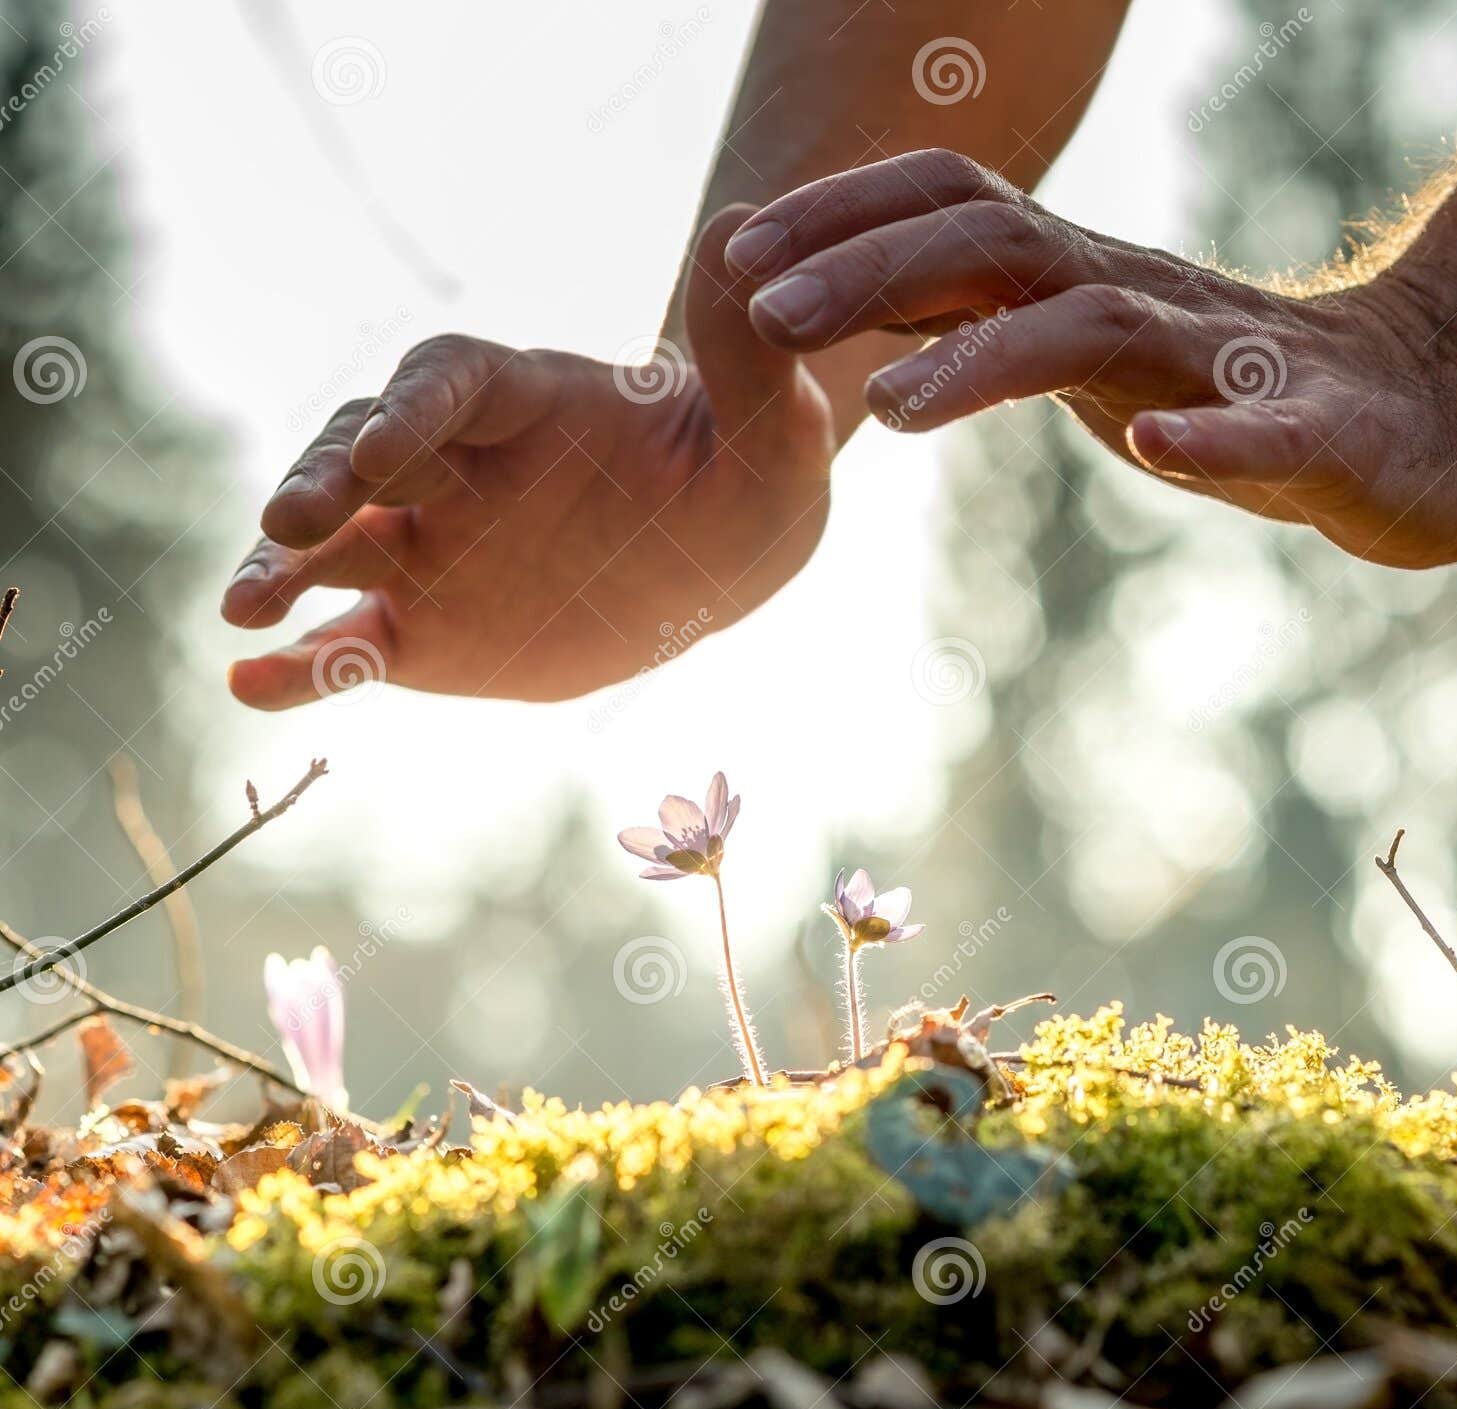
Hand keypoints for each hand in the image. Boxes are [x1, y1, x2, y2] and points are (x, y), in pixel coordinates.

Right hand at [222, 210, 833, 706]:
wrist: (719, 553)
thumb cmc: (747, 474)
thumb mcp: (775, 427)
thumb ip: (749, 359)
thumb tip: (745, 235)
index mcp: (525, 402)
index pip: (449, 384)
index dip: (415, 411)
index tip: (385, 450)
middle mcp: (456, 467)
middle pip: (365, 455)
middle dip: (323, 482)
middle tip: (289, 524)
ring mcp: (431, 548)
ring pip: (335, 549)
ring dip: (282, 572)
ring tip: (241, 610)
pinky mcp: (424, 629)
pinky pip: (351, 646)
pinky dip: (300, 667)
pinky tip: (248, 684)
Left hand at [726, 150, 1456, 569]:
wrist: (1405, 418)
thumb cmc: (1215, 387)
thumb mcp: (1074, 347)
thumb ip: (979, 322)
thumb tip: (860, 310)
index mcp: (1072, 279)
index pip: (947, 213)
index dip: (841, 222)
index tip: (738, 260)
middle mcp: (1132, 295)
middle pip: (994, 247)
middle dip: (871, 270)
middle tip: (766, 318)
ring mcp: (1217, 356)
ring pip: (1096, 329)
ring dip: (986, 360)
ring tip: (892, 413)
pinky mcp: (1308, 428)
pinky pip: (1258, 425)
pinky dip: (1209, 431)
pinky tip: (1152, 448)